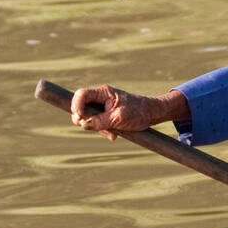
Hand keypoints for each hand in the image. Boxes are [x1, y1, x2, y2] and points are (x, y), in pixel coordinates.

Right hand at [70, 85, 187, 139]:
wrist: (151, 114)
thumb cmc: (137, 112)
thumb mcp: (118, 118)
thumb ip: (100, 121)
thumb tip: (83, 124)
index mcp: (103, 92)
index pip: (82, 94)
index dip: (76, 106)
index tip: (79, 118)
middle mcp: (101, 97)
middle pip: (83, 107)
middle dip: (85, 120)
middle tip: (90, 128)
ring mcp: (104, 106)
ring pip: (90, 118)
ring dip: (98, 128)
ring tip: (112, 135)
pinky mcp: (107, 114)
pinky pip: (98, 123)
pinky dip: (104, 130)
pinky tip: (114, 135)